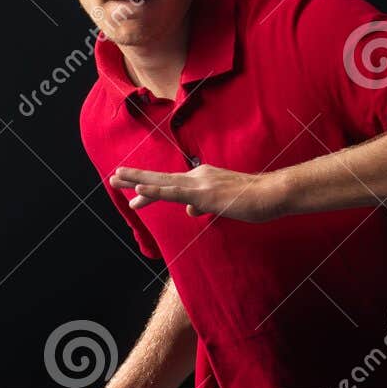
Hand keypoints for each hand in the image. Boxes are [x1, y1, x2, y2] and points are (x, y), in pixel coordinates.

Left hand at [111, 163, 287, 222]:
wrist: (272, 194)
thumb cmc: (254, 200)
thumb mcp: (224, 203)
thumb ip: (205, 205)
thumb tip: (190, 211)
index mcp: (202, 178)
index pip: (171, 185)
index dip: (151, 191)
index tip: (134, 197)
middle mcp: (198, 176)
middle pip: (161, 178)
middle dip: (136, 178)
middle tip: (114, 178)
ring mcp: (199, 183)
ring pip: (162, 181)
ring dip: (138, 181)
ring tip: (117, 179)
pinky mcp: (203, 194)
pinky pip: (174, 192)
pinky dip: (155, 191)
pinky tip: (139, 191)